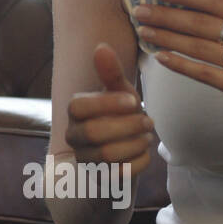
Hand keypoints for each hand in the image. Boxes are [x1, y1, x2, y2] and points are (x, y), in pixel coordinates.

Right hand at [65, 43, 153, 178]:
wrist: (121, 148)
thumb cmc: (119, 114)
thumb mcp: (119, 92)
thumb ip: (110, 72)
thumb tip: (101, 46)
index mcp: (74, 111)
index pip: (79, 107)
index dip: (107, 103)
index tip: (134, 100)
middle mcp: (74, 135)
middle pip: (94, 133)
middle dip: (127, 126)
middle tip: (148, 120)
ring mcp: (85, 158)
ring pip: (107, 155)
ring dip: (135, 143)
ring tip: (148, 135)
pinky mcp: (100, 177)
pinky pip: (120, 174)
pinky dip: (139, 161)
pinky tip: (145, 152)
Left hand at [134, 0, 222, 126]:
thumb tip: (189, 0)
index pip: (218, 0)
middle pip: (203, 23)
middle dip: (167, 15)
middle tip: (141, 10)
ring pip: (200, 48)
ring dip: (167, 38)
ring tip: (144, 31)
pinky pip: (204, 74)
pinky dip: (180, 64)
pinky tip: (160, 56)